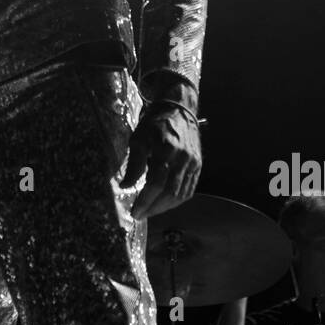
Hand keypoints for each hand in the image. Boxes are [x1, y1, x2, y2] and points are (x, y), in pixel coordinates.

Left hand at [120, 104, 201, 219]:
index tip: (135, 211)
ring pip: (181, 194)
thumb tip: (125, 187)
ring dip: (165, 207)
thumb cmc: (155, 123)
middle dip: (154, 208)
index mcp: (166, 151)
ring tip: (150, 211)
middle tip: (140, 214)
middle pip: (170, 192)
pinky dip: (177, 200)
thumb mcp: (139, 139)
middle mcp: (183, 159)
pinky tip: (165, 203)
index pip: (156, 184)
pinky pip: (189, 189)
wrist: (178, 109)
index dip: (145, 201)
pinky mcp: (198, 165)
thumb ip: (134, 165)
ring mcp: (193, 163)